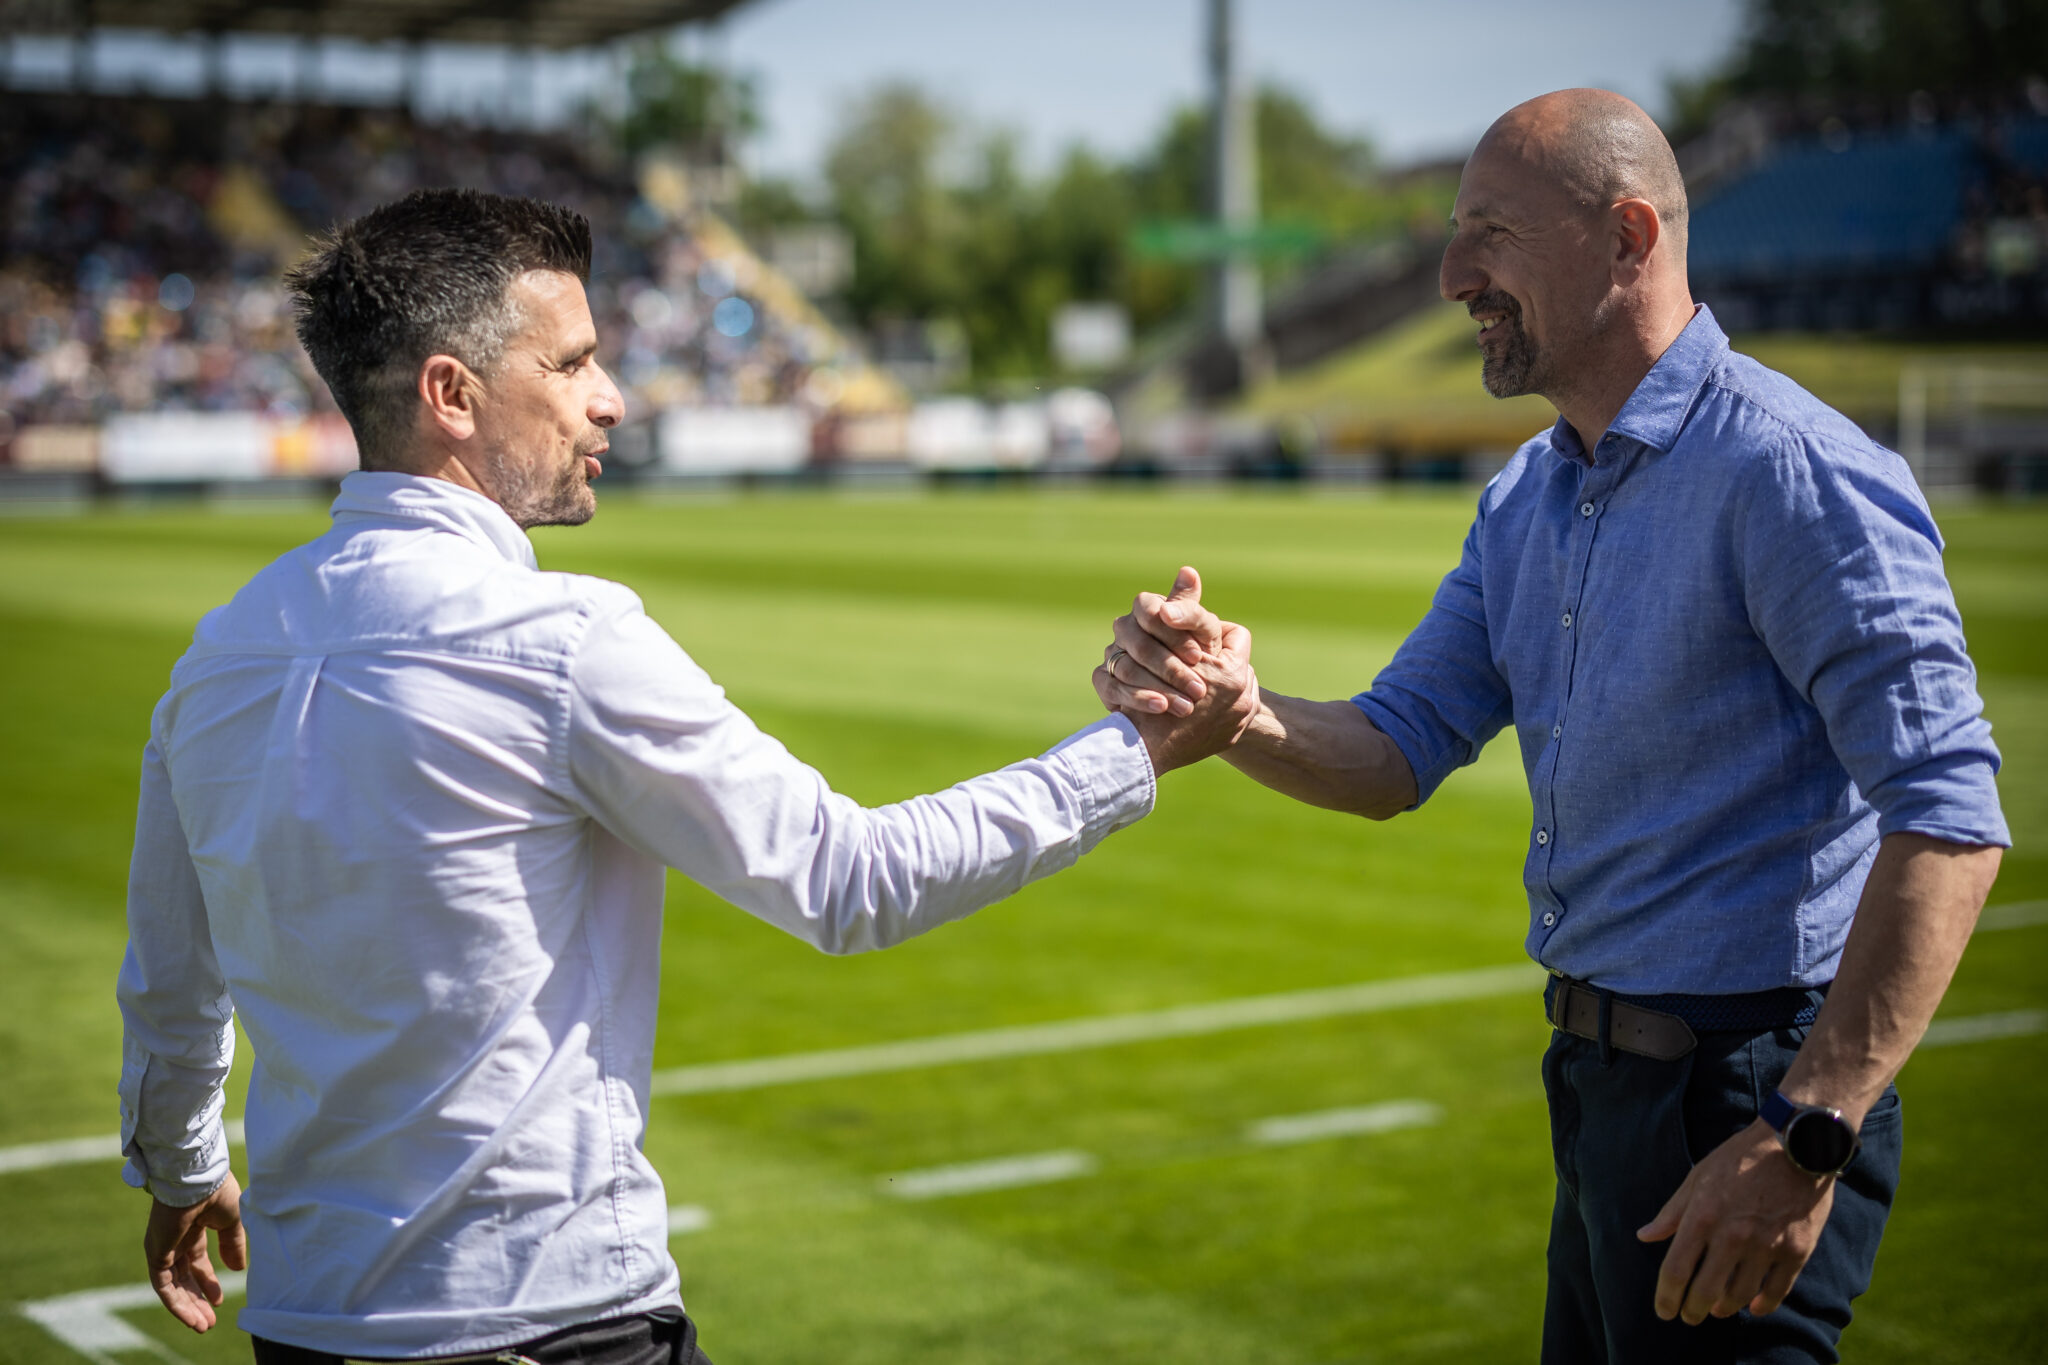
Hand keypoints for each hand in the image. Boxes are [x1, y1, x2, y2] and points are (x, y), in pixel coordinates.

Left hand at [144, 1173, 247, 1332]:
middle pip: (184, 1279)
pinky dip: (175, 1303)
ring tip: (202, 1326)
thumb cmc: (216, 1191)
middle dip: (197, 1300)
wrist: (197, 1179)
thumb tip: (238, 1269)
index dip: (208, 1283)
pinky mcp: (155, 1254)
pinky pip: (162, 1286)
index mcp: (193, 1229)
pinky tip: (189, 1317)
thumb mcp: (232, 1221)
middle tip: (210, 1321)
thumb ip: (233, 1245)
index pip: (197, 1262)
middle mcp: (175, 1241)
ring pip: (173, 1287)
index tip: (220, 1300)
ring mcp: (163, 1248)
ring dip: (187, 1308)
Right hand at [1097, 566, 1226, 717]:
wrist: (1189, 692)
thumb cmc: (1198, 657)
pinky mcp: (1104, 679)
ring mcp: (1112, 653)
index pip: (1148, 610)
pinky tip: (1161, 707)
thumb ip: (1191, 607)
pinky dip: (1138, 698)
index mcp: (1146, 608)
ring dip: (1159, 687)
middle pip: (1139, 643)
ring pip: (1127, 667)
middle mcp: (1125, 627)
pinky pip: (1112, 687)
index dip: (1173, 634)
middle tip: (1199, 690)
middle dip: (1172, 668)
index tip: (1199, 656)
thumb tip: (1187, 571)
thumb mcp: (1202, 633)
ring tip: (1185, 706)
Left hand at [1637, 1120, 1832, 1324]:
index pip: (1676, 1270)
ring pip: (1740, 1295)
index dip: (1666, 1296)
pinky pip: (1777, 1291)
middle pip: (1705, 1291)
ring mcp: (1766, 1246)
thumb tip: (1645, 1236)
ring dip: (1725, 1308)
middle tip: (1688, 1317)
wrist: (1796, 1145)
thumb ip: (1672, 1212)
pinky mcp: (1796, 1251)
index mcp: (1702, 1216)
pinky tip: (1753, 1308)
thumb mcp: (1698, 1177)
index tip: (1663, 1310)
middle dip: (1692, 1310)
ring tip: (1717, 1310)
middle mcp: (1732, 1236)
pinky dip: (1763, 1305)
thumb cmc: (1740, 1159)